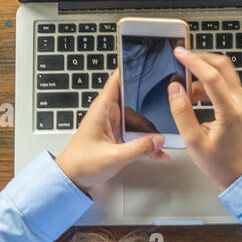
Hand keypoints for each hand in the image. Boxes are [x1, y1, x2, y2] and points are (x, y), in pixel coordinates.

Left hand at [54, 69, 167, 190]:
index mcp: (102, 109)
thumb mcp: (114, 157)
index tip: (148, 62)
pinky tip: (157, 152)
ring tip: (163, 142)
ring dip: (151, 132)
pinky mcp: (117, 137)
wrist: (71, 180)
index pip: (117, 80)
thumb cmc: (81, 164)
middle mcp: (108, 114)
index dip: (131, 68)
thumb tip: (159, 140)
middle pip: (135, 102)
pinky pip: (136, 135)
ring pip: (139, 121)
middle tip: (170, 110)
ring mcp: (113, 125)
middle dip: (151, 108)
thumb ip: (139, 148)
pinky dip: (146, 143)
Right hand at [167, 47, 241, 189]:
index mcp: (231, 111)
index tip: (180, 53)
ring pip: (225, 74)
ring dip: (204, 74)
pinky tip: (196, 96)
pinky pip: (227, 85)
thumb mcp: (193, 140)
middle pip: (223, 66)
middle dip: (201, 59)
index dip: (194, 62)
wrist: (239, 174)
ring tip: (185, 88)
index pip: (212, 76)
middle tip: (183, 58)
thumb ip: (182, 112)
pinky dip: (210, 85)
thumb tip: (175, 89)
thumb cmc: (219, 163)